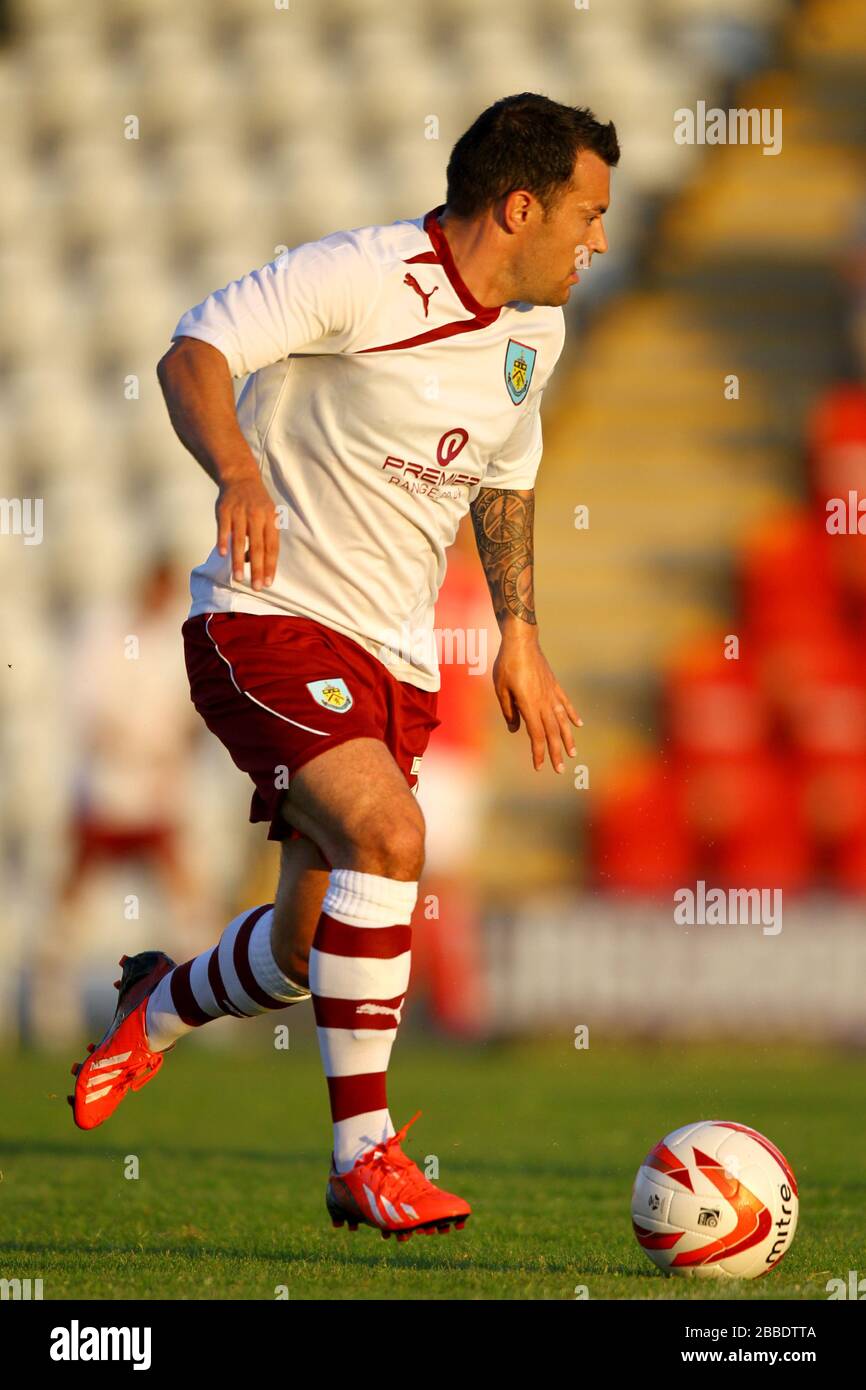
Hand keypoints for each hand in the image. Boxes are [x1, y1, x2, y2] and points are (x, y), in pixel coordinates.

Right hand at [216, 474, 278, 590]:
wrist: (241, 477)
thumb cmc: (257, 503)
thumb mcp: (267, 516)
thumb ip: (264, 538)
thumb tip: (255, 563)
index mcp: (270, 519)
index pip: (272, 547)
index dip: (270, 565)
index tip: (269, 582)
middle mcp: (256, 516)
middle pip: (258, 547)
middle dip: (258, 568)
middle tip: (257, 586)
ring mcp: (239, 513)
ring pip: (240, 540)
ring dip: (239, 561)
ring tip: (240, 578)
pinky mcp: (224, 510)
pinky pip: (224, 528)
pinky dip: (223, 541)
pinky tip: (223, 555)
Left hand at [493, 624, 581, 772]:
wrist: (521, 641)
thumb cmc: (506, 665)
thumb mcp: (501, 690)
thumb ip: (509, 711)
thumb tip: (515, 730)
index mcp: (529, 705)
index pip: (536, 734)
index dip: (538, 752)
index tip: (539, 766)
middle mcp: (544, 702)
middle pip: (552, 732)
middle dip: (556, 752)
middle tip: (560, 769)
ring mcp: (551, 693)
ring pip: (562, 721)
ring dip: (568, 738)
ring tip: (573, 753)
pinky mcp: (554, 685)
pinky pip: (565, 703)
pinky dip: (572, 715)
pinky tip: (578, 725)